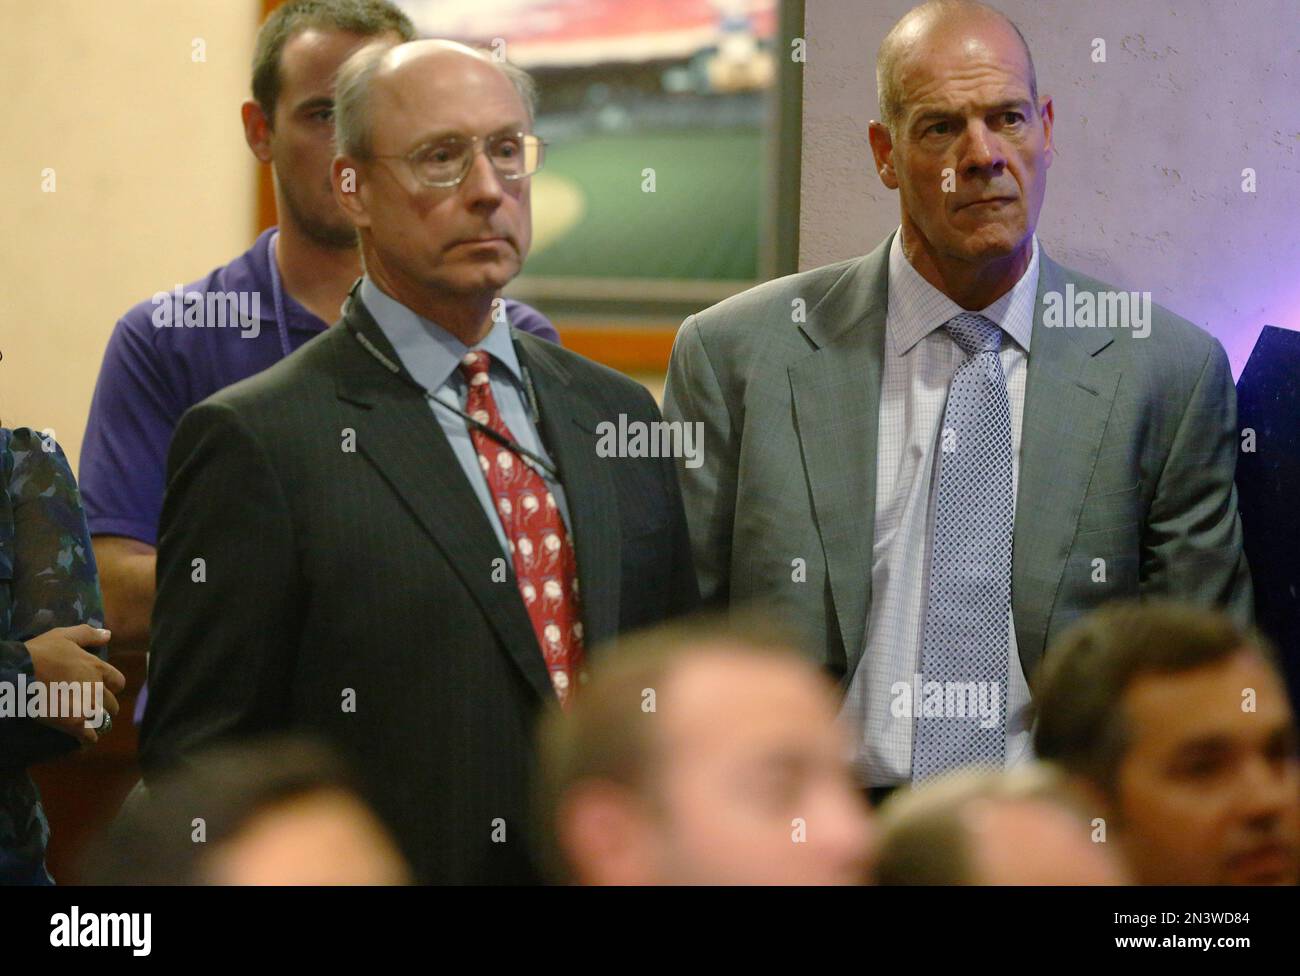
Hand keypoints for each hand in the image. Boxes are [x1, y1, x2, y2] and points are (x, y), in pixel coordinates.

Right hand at [24, 625, 125, 744]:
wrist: (19, 673)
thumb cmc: (40, 652)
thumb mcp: (64, 635)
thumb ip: (88, 635)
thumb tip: (109, 635)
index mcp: (97, 668)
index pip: (118, 682)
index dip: (112, 688)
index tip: (103, 689)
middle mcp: (96, 688)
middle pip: (112, 704)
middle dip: (105, 707)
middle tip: (93, 709)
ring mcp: (87, 706)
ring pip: (103, 721)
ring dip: (96, 723)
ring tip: (87, 725)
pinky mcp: (74, 723)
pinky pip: (89, 737)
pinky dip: (87, 740)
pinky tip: (82, 741)